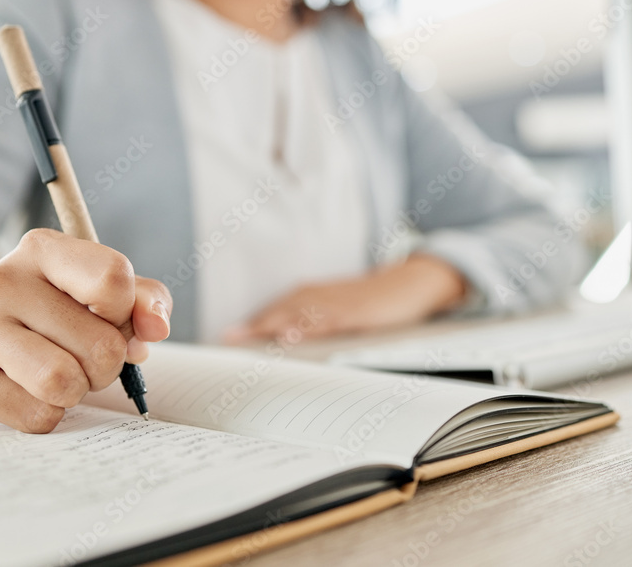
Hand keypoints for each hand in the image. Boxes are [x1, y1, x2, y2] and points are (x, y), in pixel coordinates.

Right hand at [0, 228, 171, 432]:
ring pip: (63, 381)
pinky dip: (49, 413)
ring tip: (65, 373)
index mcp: (43, 249)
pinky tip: (34, 391)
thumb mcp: (107, 292)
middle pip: (100, 343)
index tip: (113, 317)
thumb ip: (145, 301)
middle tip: (86, 355)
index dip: (127, 311)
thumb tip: (156, 327)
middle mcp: (2, 280)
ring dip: (79, 390)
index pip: (113, 279)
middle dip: (108, 362)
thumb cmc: (63, 309)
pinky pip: (36, 415)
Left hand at [224, 254, 467, 343]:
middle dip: (252, 328)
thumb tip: (282, 345)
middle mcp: (316, 297)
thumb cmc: (367, 301)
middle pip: (277, 314)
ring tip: (247, 339)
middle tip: (227, 341)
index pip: (272, 313)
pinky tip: (290, 336)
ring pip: (295, 316)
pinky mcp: (353, 313)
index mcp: (308, 296)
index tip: (224, 339)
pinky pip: (324, 321)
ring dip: (270, 327)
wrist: (407, 285)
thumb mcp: (334, 310)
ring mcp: (334, 305)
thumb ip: (309, 323)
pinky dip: (306, 328)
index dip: (248, 326)